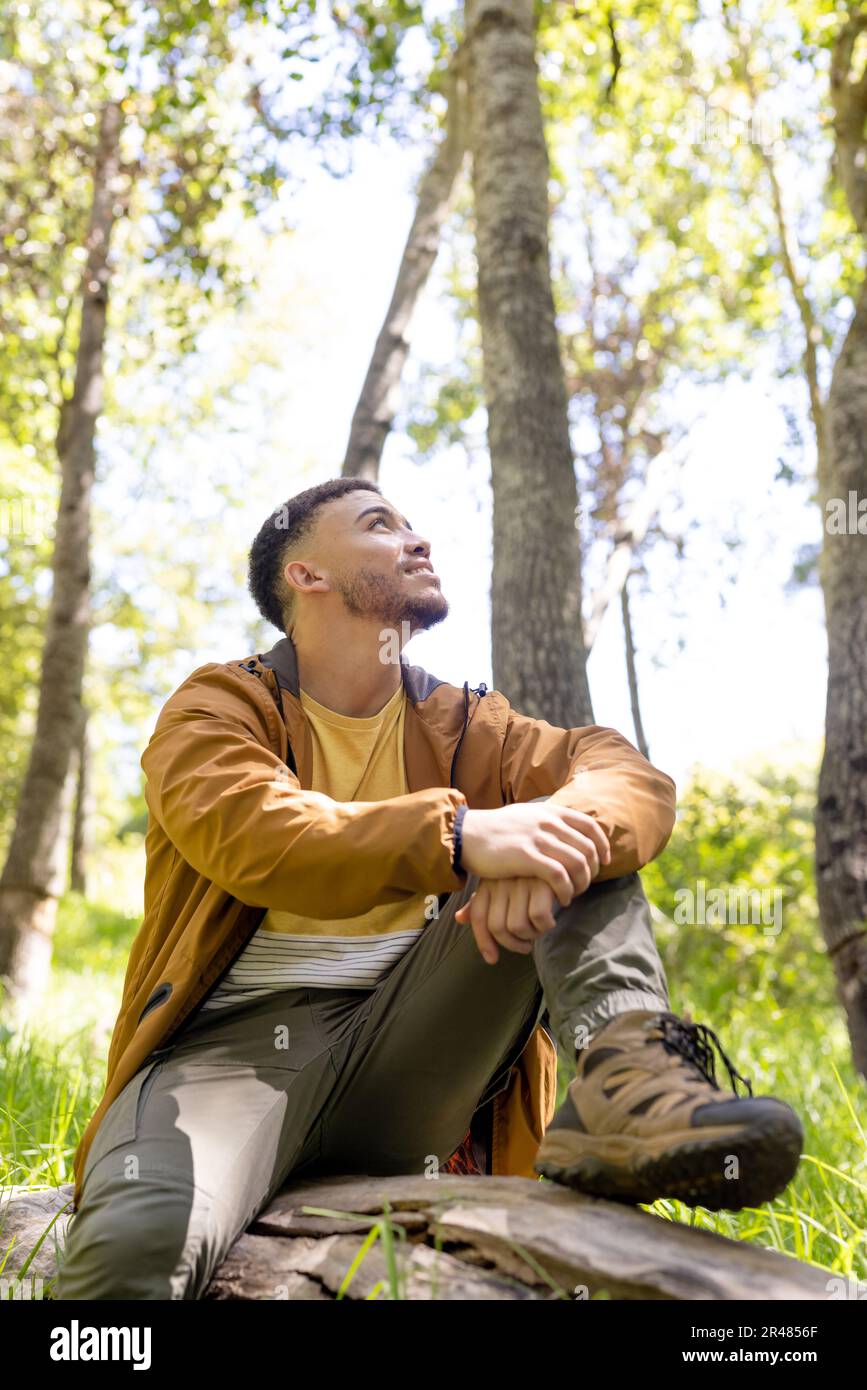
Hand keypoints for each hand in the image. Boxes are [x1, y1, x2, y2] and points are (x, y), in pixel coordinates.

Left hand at [455, 876, 559, 964]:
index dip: (483, 942)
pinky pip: (539, 918)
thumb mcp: (503, 883)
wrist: (562, 852)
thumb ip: (482, 901)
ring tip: (541, 929)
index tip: (492, 959)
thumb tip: (459, 918)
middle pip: (497, 927)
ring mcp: (521, 881)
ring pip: (518, 926)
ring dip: (532, 935)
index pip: (478, 916)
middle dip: (513, 944)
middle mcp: (502, 880)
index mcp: (489, 881)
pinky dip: (547, 925)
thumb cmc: (530, 873)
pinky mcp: (542, 882)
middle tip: (526, 945)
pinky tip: (552, 919)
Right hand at [459, 801, 609, 905]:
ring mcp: (538, 838)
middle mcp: (548, 822)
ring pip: (578, 864)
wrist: (467, 834)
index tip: (603, 862)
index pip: (590, 826)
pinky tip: (561, 899)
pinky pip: (560, 876)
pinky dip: (566, 891)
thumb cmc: (495, 829)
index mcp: (550, 811)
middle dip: (593, 871)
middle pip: (588, 848)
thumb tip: (563, 825)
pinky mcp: (527, 857)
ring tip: (572, 895)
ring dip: (581, 884)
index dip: (602, 845)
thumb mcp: (525, 814)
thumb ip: (545, 819)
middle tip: (585, 885)